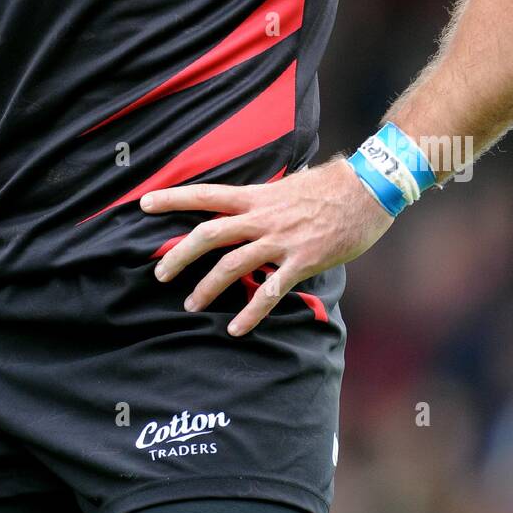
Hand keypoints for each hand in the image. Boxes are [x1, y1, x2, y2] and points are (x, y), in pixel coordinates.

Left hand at [140, 157, 394, 336]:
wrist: (370, 188)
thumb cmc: (334, 184)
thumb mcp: (293, 183)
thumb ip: (270, 195)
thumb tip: (261, 196)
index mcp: (257, 196)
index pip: (206, 194)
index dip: (173, 198)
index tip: (143, 202)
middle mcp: (262, 217)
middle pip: (208, 234)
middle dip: (179, 255)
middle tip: (159, 273)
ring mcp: (280, 240)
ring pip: (232, 264)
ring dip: (207, 287)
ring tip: (190, 305)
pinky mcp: (301, 261)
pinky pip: (270, 291)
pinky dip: (251, 312)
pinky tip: (236, 328)